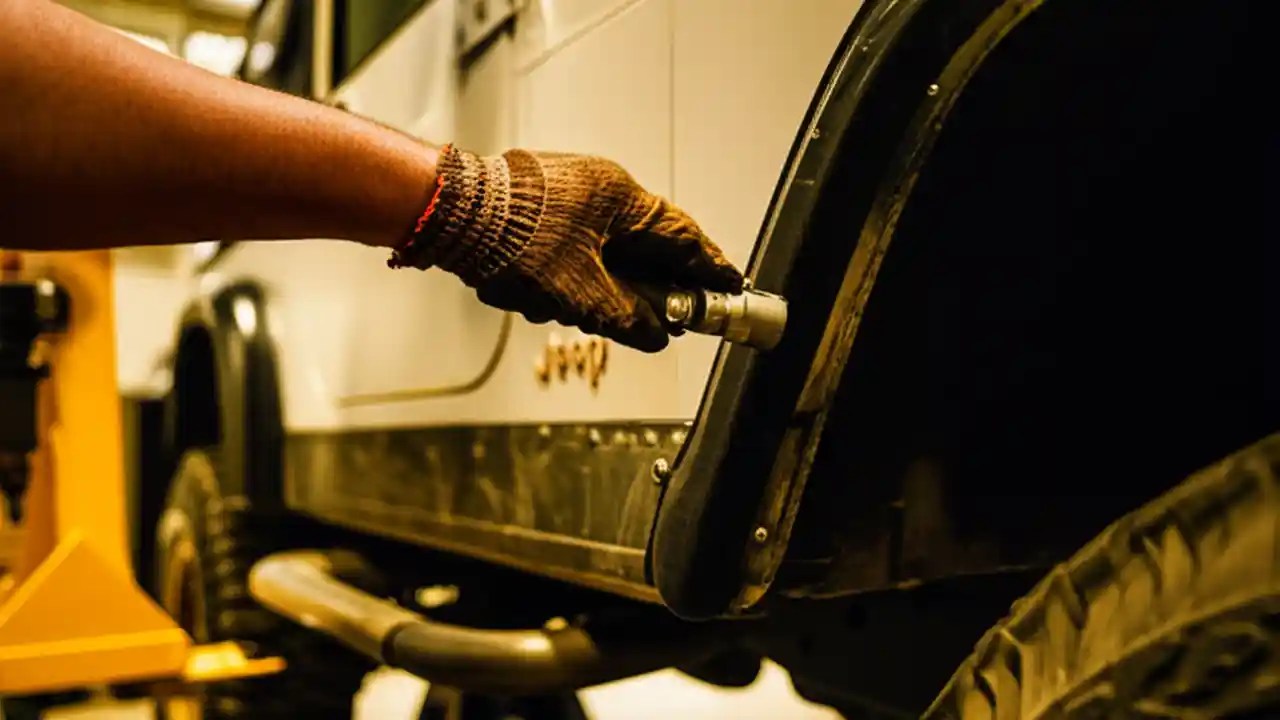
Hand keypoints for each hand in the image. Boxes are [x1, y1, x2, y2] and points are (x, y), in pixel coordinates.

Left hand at [390, 147, 742, 351]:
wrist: (446, 216)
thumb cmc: (513, 243)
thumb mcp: (581, 295)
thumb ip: (627, 319)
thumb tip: (657, 336)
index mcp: (619, 197)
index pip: (682, 236)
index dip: (709, 267)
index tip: (730, 287)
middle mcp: (595, 188)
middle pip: (641, 246)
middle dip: (648, 287)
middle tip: (667, 318)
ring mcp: (562, 195)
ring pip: (601, 252)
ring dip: (600, 288)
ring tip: (587, 312)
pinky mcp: (533, 208)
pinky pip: (568, 249)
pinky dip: (569, 278)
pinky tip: (545, 298)